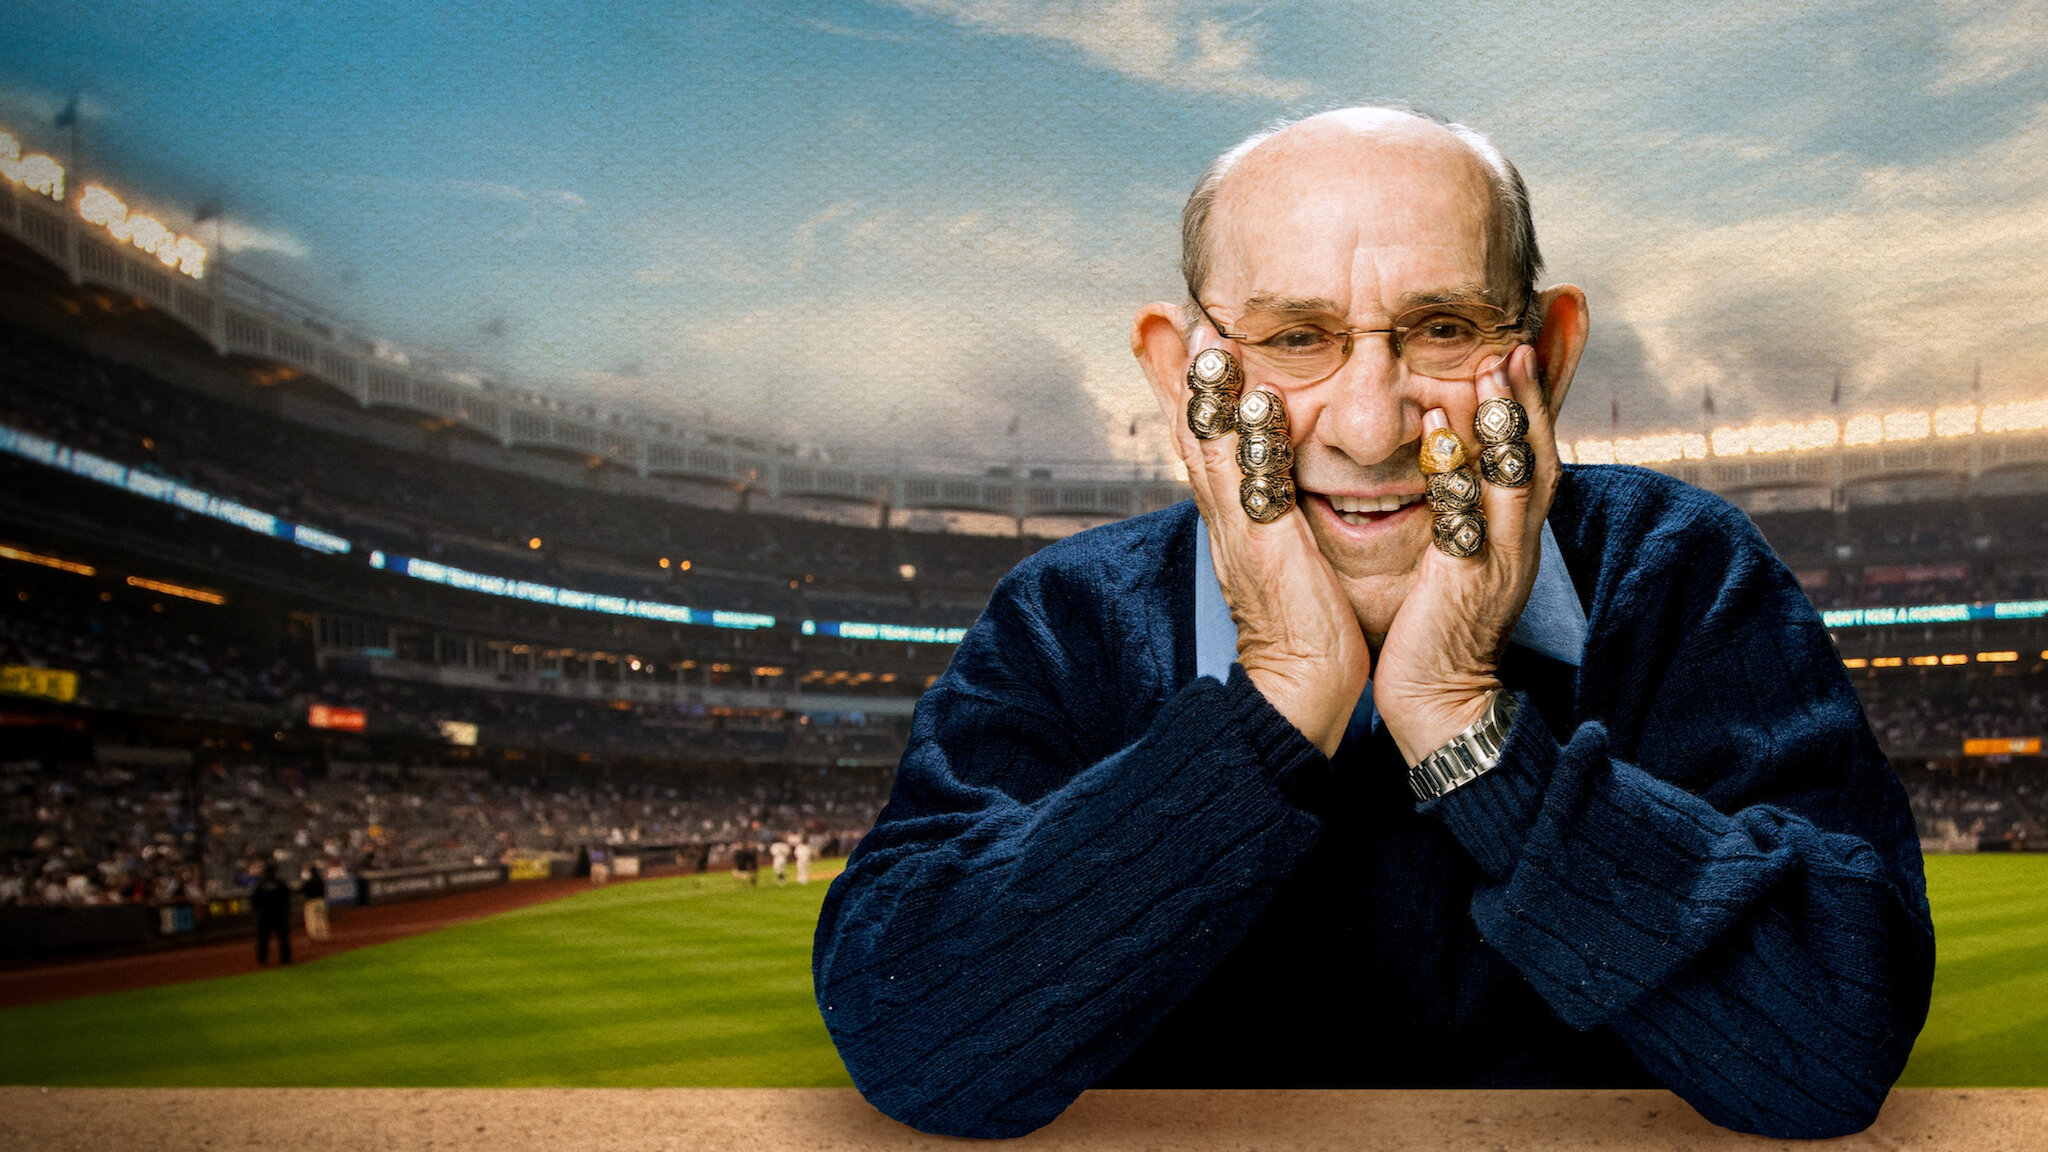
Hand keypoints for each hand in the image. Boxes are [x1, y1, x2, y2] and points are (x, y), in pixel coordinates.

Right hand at [1147, 322, 1370, 756]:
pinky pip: (1248, 478)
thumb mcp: (1286, 553)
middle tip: (1179, 313)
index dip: (1191, 388)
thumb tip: (1281, 481)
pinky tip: (1255, 396)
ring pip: (1210, 445)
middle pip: (1192, 430)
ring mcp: (1238, 526)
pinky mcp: (1263, 544)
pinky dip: (1247, 435)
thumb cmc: (1306, 620)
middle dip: (1185, 374)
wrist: (1300, 684)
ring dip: (1205, 391)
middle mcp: (1226, 513)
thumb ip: (1282, 510)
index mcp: (1232, 513)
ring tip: (1205, 334)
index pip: (1203, 438)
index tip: (1189, 333)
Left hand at [1373, 345, 1558, 764]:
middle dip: (1536, 394)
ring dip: (1512, 417)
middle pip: (1539, 454)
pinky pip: (1471, 513)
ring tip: (1499, 361)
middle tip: (1526, 332)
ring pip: (1518, 476)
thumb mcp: (1456, 563)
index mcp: (1510, 536)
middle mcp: (1515, 541)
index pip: (1530, 456)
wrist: (1439, 706)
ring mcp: (1499, 560)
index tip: (1526, 344)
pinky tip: (1437, 428)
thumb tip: (1446, 466)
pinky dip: (1458, 467)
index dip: (1534, 403)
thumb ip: (1457, 515)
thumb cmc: (1434, 635)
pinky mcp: (1468, 581)